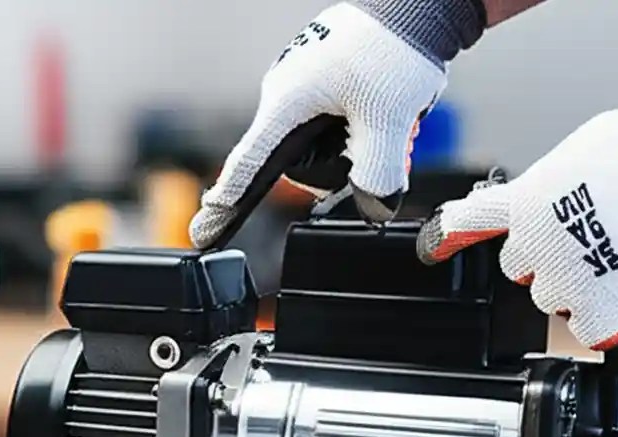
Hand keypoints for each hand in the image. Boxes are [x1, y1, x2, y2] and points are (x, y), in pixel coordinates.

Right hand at [190, 2, 447, 248]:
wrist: (414, 4)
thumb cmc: (393, 51)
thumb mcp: (389, 122)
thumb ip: (378, 175)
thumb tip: (374, 210)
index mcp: (288, 102)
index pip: (250, 164)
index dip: (228, 202)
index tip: (203, 233)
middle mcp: (286, 92)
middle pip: (300, 159)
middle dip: (339, 163)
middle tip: (380, 143)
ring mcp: (303, 82)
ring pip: (321, 138)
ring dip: (356, 139)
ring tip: (387, 115)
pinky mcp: (323, 75)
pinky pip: (334, 115)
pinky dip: (361, 120)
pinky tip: (385, 102)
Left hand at [418, 109, 617, 350]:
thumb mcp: (585, 148)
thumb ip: (559, 180)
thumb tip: (565, 191)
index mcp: (527, 201)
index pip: (471, 220)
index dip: (450, 234)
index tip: (434, 245)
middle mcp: (536, 245)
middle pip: (519, 266)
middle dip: (546, 257)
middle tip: (586, 240)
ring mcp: (566, 282)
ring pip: (553, 299)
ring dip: (576, 287)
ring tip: (616, 259)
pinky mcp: (601, 313)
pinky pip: (589, 329)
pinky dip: (606, 317)